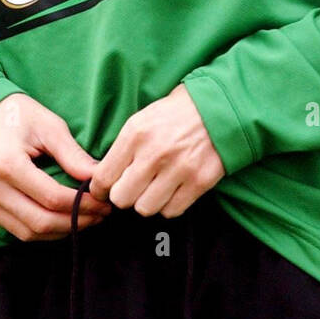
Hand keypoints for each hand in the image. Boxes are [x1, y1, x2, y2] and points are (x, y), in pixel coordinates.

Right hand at [0, 92, 111, 240]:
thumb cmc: (13, 113)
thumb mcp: (47, 125)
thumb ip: (72, 154)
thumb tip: (98, 178)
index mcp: (6, 163)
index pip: (52, 198)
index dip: (83, 205)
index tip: (104, 203)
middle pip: (40, 222)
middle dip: (75, 223)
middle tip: (99, 216)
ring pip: (26, 232)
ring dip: (59, 231)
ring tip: (83, 220)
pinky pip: (12, 228)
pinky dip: (39, 229)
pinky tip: (59, 220)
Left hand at [87, 83, 225, 217]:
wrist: (218, 107)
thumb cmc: (174, 114)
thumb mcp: (142, 120)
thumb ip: (122, 149)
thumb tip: (103, 181)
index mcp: (136, 133)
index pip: (104, 177)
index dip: (101, 188)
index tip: (105, 189)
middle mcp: (155, 152)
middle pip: (121, 198)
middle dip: (124, 195)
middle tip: (133, 187)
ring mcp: (179, 169)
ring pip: (145, 209)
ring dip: (147, 201)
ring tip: (155, 186)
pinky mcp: (199, 182)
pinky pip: (171, 211)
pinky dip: (169, 204)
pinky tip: (173, 188)